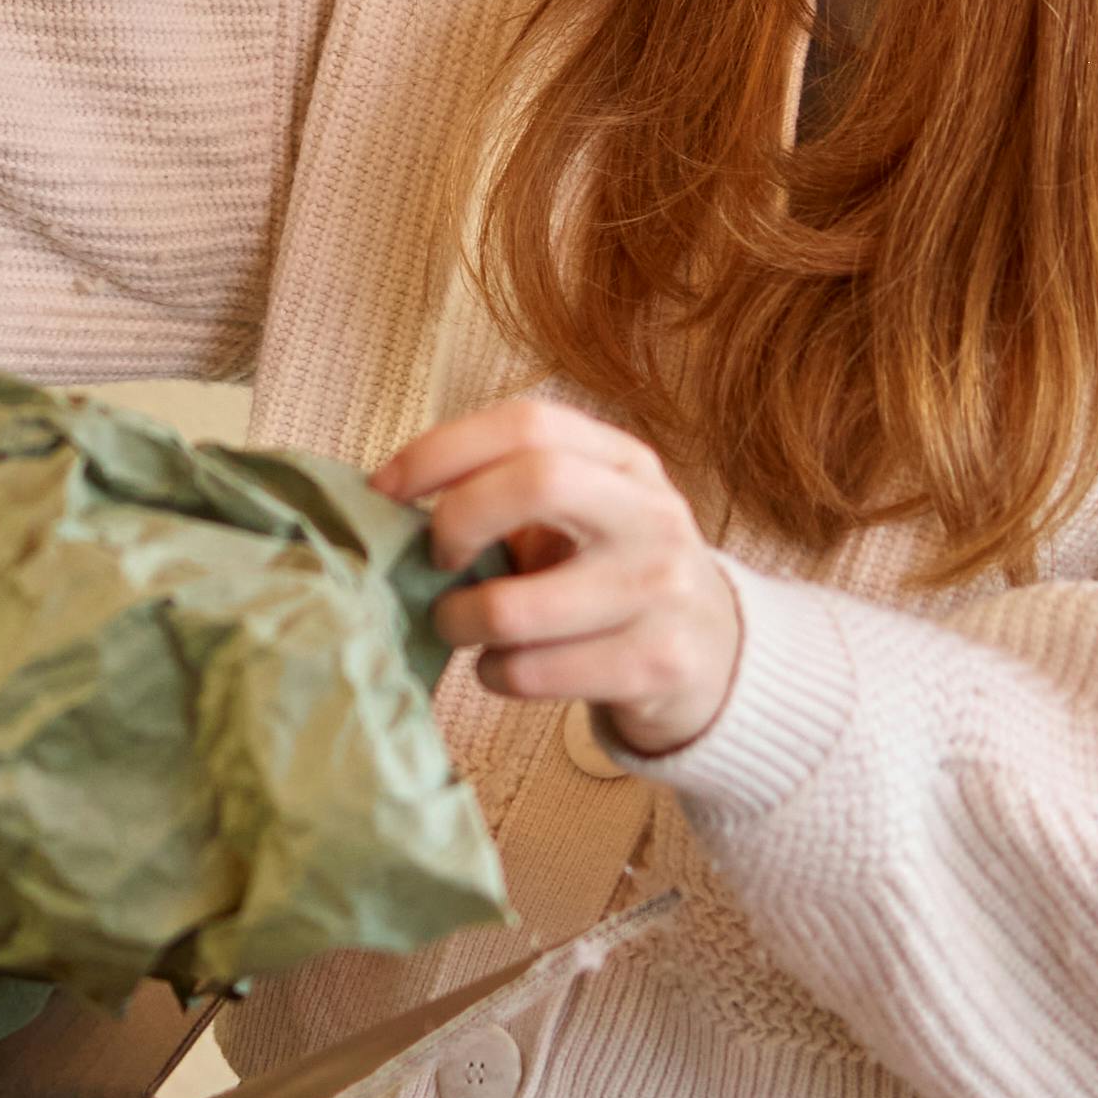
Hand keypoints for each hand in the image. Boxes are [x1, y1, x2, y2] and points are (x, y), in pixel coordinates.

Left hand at [376, 396, 741, 759]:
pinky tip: (506, 666)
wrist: (713, 658)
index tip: (384, 490)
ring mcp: (660, 591)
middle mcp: (651, 514)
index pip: (526, 423)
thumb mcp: (579, 516)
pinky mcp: (654, 665)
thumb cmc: (609, 577)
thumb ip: (506, 492)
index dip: (441, 449)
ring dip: (459, 621)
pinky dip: (494, 674)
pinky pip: (531, 672)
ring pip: (514, 608)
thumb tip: (386, 499)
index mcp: (623, 461)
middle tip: (435, 561)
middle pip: (535, 482)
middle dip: (456, 521)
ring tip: (461, 624)